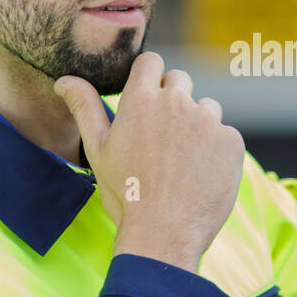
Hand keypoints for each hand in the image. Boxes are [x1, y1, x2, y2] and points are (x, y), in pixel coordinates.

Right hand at [55, 52, 244, 271]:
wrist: (164, 234)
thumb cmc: (126, 194)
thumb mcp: (98, 150)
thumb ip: (85, 108)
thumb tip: (64, 81)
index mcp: (141, 99)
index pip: (151, 61)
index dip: (149, 78)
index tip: (148, 98)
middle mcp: (177, 101)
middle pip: (180, 81)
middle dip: (173, 101)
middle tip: (163, 140)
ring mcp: (208, 120)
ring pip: (206, 108)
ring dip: (197, 125)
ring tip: (182, 162)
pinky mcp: (231, 141)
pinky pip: (226, 135)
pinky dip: (217, 150)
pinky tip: (202, 175)